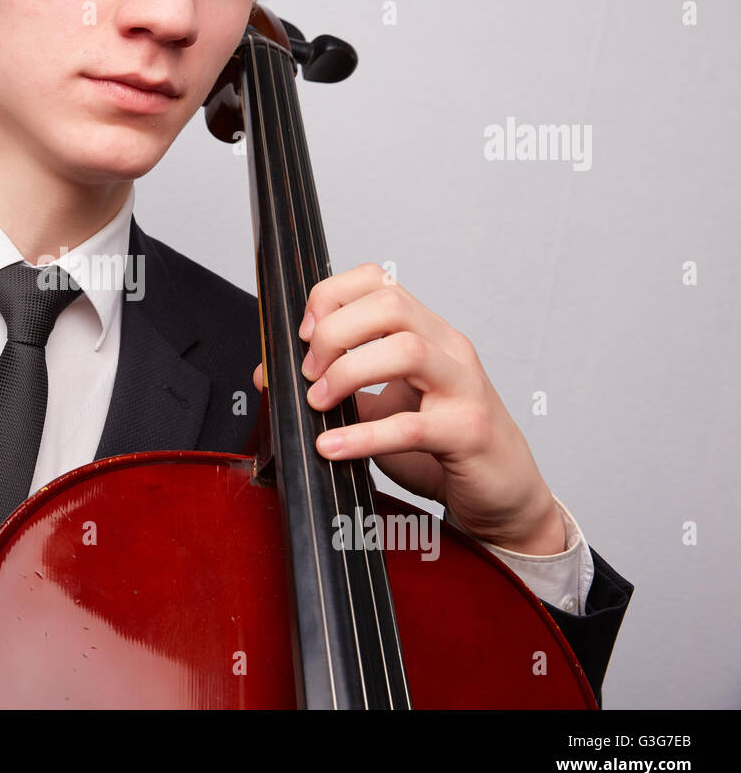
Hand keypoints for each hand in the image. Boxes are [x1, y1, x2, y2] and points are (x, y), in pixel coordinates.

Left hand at [252, 262, 564, 554]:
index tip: (303, 333)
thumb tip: (270, 372)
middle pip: (390, 304)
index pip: (378, 281)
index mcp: (426, 332)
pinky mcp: (469, 432)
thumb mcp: (380, 407)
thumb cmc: (442, 443)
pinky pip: (412, 427)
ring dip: (349, 371)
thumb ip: (333, 385)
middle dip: (335, 332)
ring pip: (408, 350)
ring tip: (319, 401)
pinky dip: (364, 436)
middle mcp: (448, 349)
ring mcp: (464, 388)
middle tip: (309, 373)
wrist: (503, 491)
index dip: (331, 296)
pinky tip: (333, 445)